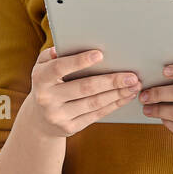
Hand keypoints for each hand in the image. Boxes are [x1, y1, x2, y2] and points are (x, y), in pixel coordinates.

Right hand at [25, 46, 140, 137]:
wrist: (39, 120)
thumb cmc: (47, 84)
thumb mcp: (43, 67)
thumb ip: (53, 56)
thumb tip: (68, 46)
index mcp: (40, 79)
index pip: (59, 68)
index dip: (79, 61)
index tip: (100, 54)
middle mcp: (47, 99)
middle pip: (84, 88)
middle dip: (111, 81)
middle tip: (131, 76)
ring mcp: (58, 116)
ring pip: (94, 103)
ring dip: (117, 93)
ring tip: (134, 85)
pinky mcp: (70, 128)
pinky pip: (96, 114)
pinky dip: (114, 104)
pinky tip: (125, 96)